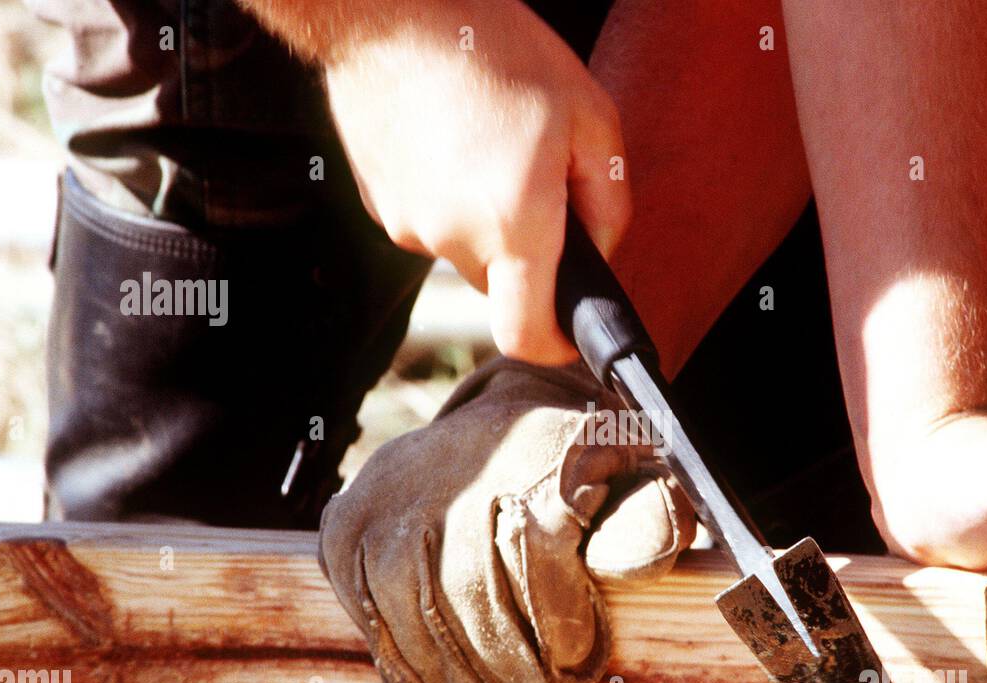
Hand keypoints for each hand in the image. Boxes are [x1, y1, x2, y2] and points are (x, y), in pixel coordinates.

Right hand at [318, 358, 695, 682]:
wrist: (500, 425)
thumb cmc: (580, 472)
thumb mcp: (635, 483)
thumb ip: (649, 518)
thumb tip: (634, 568)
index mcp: (539, 446)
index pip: (540, 547)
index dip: (559, 621)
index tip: (576, 665)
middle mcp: (457, 462)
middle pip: (469, 582)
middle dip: (501, 660)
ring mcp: (394, 488)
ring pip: (409, 597)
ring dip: (447, 670)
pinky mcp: (351, 517)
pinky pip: (362, 601)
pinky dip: (394, 661)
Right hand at [322, 0, 629, 363]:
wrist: (389, 11)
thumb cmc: (493, 47)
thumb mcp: (589, 115)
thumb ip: (608, 201)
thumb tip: (601, 251)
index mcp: (514, 222)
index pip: (527, 333)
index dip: (555, 345)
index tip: (571, 333)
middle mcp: (455, 237)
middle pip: (503, 285)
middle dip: (528, 253)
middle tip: (537, 182)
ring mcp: (409, 224)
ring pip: (466, 251)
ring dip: (486, 220)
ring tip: (488, 145)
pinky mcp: (378, 205)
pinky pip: (430, 224)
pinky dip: (449, 199)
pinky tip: (452, 140)